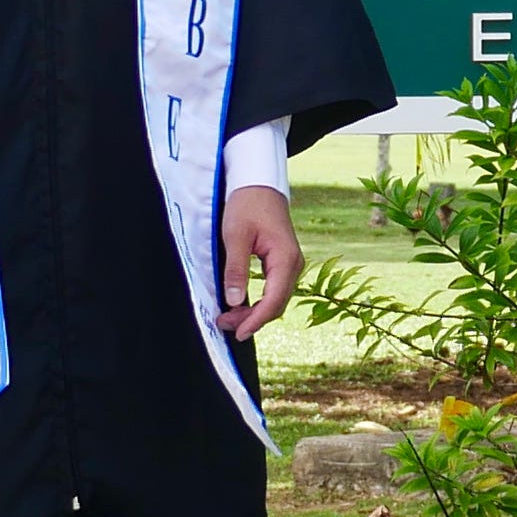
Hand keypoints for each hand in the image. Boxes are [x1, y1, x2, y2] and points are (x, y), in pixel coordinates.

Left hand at [216, 183, 302, 341]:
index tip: (238, 333)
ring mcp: (290, 264)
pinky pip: (274, 289)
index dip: (256, 320)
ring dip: (254, 312)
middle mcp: (293, 264)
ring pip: (275, 298)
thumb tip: (234, 301)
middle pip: (277, 303)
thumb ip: (235, 270)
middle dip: (252, 319)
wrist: (259, 184)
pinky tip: (240, 305)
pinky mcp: (282, 263)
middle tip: (223, 324)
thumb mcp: (235, 236)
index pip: (274, 299)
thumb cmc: (247, 205)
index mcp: (286, 258)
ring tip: (228, 317)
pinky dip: (258, 301)